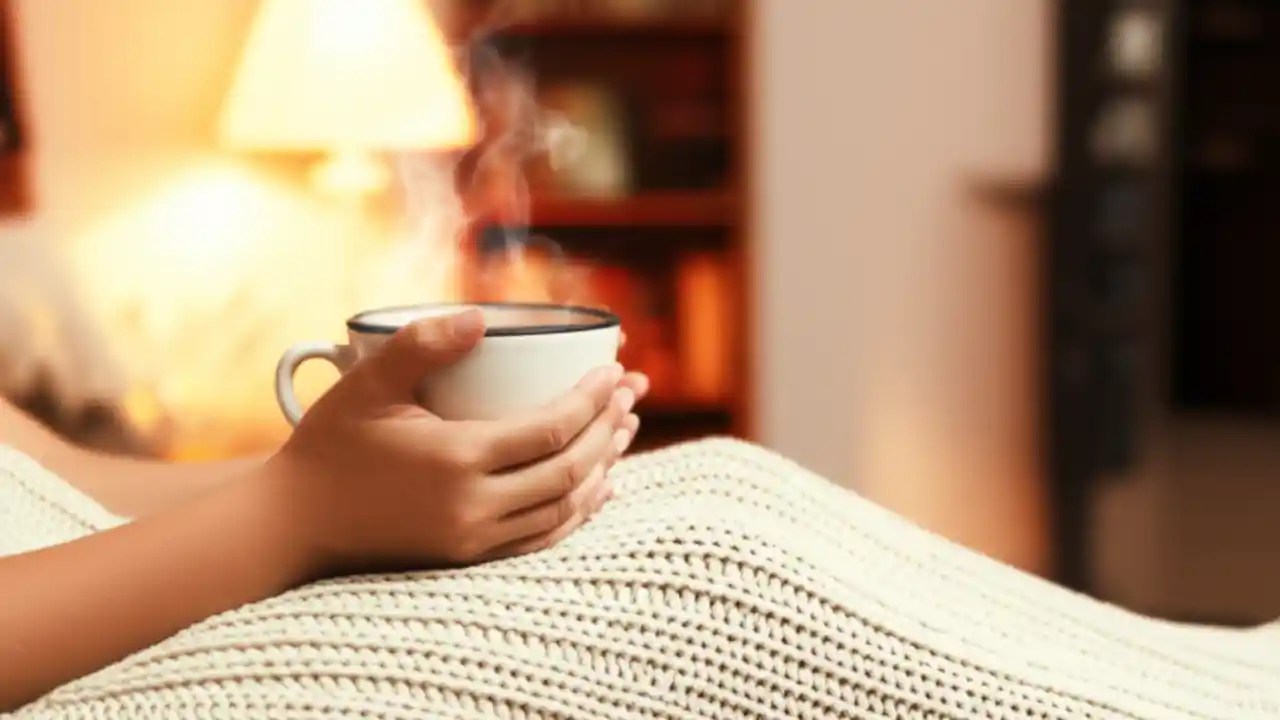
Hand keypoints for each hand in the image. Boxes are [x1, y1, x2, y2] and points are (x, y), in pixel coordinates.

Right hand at [267, 308, 638, 574]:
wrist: (295, 523)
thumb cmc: (329, 444)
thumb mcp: (365, 385)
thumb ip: (420, 345)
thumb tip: (479, 315)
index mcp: (455, 459)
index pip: (550, 430)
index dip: (591, 401)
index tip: (616, 373)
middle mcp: (472, 506)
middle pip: (569, 470)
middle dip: (608, 430)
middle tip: (632, 396)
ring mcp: (472, 539)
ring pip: (563, 508)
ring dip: (601, 469)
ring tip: (624, 432)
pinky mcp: (467, 559)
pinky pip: (541, 539)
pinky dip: (578, 513)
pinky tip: (598, 489)